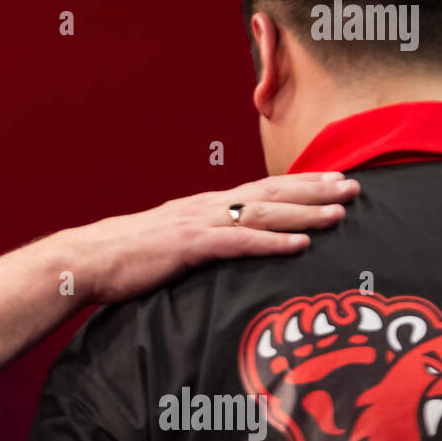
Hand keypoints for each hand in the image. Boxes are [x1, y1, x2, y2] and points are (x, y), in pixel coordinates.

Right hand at [73, 171, 359, 303]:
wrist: (86, 259)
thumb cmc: (122, 257)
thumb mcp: (167, 241)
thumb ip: (197, 240)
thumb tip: (220, 247)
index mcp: (202, 205)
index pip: (260, 189)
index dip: (300, 184)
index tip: (333, 181)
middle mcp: (205, 207)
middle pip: (271, 192)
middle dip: (315, 189)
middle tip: (355, 186)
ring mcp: (198, 224)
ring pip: (263, 213)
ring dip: (305, 211)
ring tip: (340, 213)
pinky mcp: (189, 247)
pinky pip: (239, 243)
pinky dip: (273, 241)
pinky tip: (301, 243)